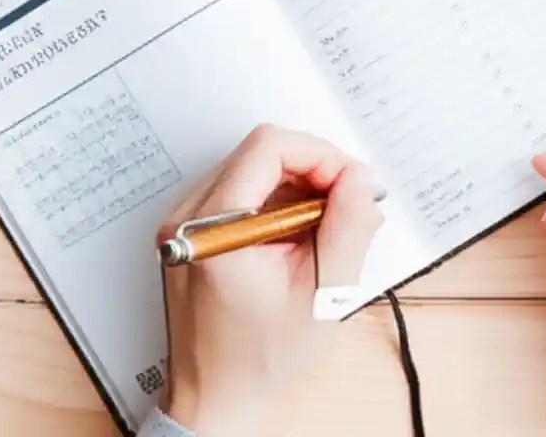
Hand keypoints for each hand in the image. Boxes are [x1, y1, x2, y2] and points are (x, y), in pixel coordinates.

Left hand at [159, 125, 383, 436]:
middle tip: (348, 208)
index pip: (269, 147)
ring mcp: (186, 224)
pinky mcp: (194, 232)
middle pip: (261, 154)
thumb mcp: (322, 293)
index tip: (351, 186)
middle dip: (316, 173)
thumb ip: (348, 227)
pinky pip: (243, 193)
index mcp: (214, 228)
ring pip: (254, 170)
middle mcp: (189, 218)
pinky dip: (280, 205)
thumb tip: (360, 177)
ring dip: (300, 190)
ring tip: (323, 233)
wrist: (216, 397)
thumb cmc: (260, 357)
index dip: (321, 156)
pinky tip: (298, 240)